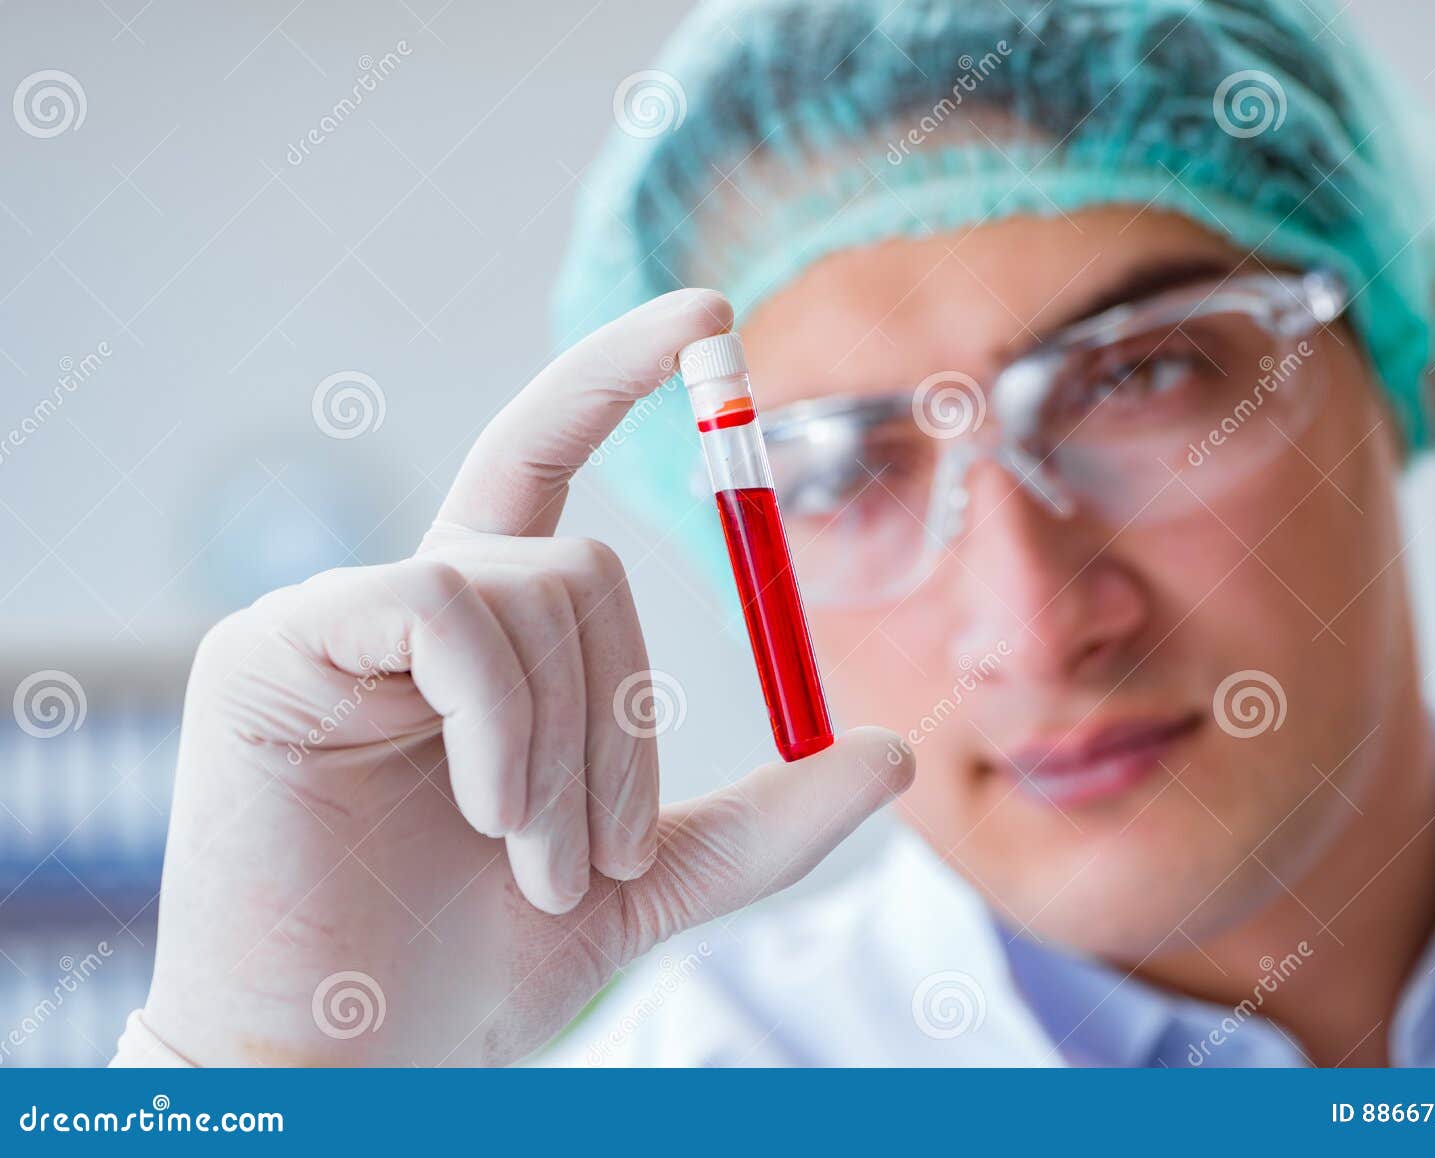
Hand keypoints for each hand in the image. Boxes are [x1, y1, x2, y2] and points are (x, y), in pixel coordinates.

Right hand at [142, 290, 912, 1065]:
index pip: (546, 461)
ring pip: (526, 590)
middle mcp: (411, 608)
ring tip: (542, 866)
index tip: (711, 313)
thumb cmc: (472, 965)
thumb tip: (892, 755)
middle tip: (599, 858)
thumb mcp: (646, 885)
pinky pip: (441, 607)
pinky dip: (502, 715)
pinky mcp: (271, 649)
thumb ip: (758, 820)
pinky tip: (493, 813)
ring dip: (569, 752)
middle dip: (626, 722)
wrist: (349, 1063)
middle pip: (581, 566)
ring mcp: (334, 620)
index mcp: (487, 642)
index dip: (616, 375)